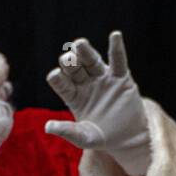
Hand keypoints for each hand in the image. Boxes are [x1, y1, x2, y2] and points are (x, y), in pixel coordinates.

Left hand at [44, 31, 149, 175]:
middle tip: (67, 58)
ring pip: (92, 61)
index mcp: (73, 96)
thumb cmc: (102, 137)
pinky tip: (115, 36)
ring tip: (79, 43)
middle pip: (75, 69)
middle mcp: (86, 83)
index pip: (62, 84)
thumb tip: (47, 127)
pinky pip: (118, 61)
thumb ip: (68, 131)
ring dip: (86, 52)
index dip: (58, 79)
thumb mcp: (84, 137)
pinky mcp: (121, 78)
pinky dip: (117, 48)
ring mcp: (103, 78)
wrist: (127, 138)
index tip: (54, 75)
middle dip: (70, 62)